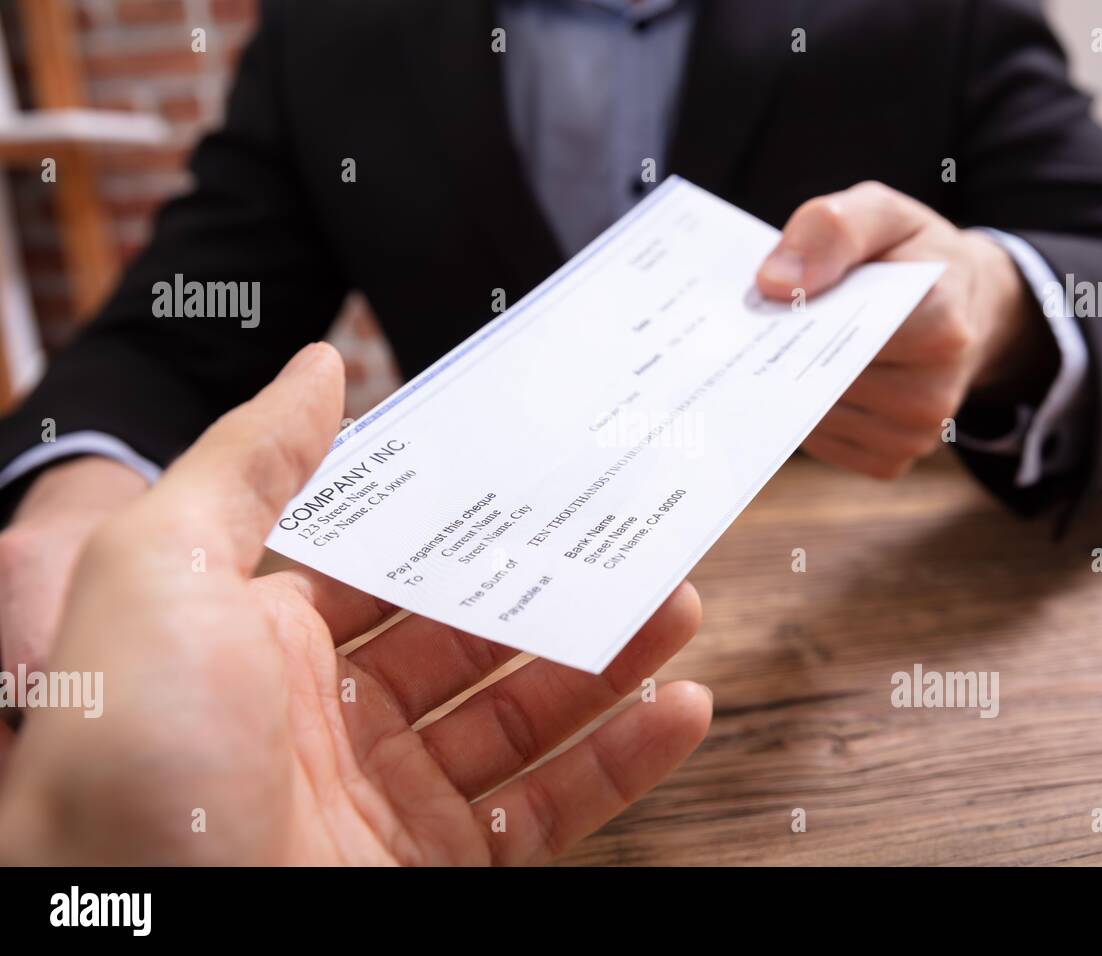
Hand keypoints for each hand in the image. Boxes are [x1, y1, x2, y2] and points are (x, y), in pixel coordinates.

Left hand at [0, 343, 710, 864]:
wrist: (151, 953)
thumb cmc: (130, 760)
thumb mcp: (160, 574)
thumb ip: (246, 466)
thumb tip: (316, 371)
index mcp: (261, 640)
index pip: (388, 561)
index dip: (465, 516)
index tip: (538, 470)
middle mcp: (329, 717)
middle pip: (472, 636)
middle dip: (556, 585)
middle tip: (633, 533)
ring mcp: (390, 801)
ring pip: (524, 717)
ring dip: (608, 663)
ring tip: (678, 607)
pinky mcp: (439, 871)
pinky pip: (548, 810)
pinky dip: (623, 763)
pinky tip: (679, 712)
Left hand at [757, 181, 1055, 479]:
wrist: (964, 306)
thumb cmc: (913, 256)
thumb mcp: (881, 214)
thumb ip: (832, 230)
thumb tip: (775, 283)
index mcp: (940, 323)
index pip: (844, 334)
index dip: (798, 318)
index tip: (772, 298)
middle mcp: (933, 392)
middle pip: (822, 380)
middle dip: (788, 353)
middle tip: (767, 324)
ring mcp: (913, 434)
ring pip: (814, 417)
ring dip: (792, 385)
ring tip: (797, 347)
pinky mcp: (890, 461)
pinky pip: (821, 444)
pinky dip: (805, 413)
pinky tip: (812, 380)